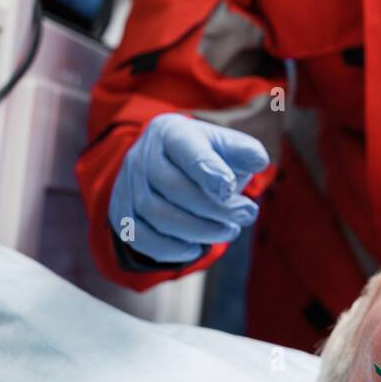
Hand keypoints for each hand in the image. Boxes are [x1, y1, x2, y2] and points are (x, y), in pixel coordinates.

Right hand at [109, 112, 269, 264]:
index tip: (229, 189)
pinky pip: (140, 237)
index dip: (208, 170)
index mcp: (172, 132)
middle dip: (214, 208)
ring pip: (157, 214)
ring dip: (197, 230)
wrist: (167, 165)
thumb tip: (259, 162)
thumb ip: (246, 151)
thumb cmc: (205, 155)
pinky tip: (196, 249)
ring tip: (229, 231)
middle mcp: (143, 156)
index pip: (186, 149)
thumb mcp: (226, 144)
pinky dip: (169, 249)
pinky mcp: (122, 212)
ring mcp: (128, 185)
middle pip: (173, 187)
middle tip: (246, 215)